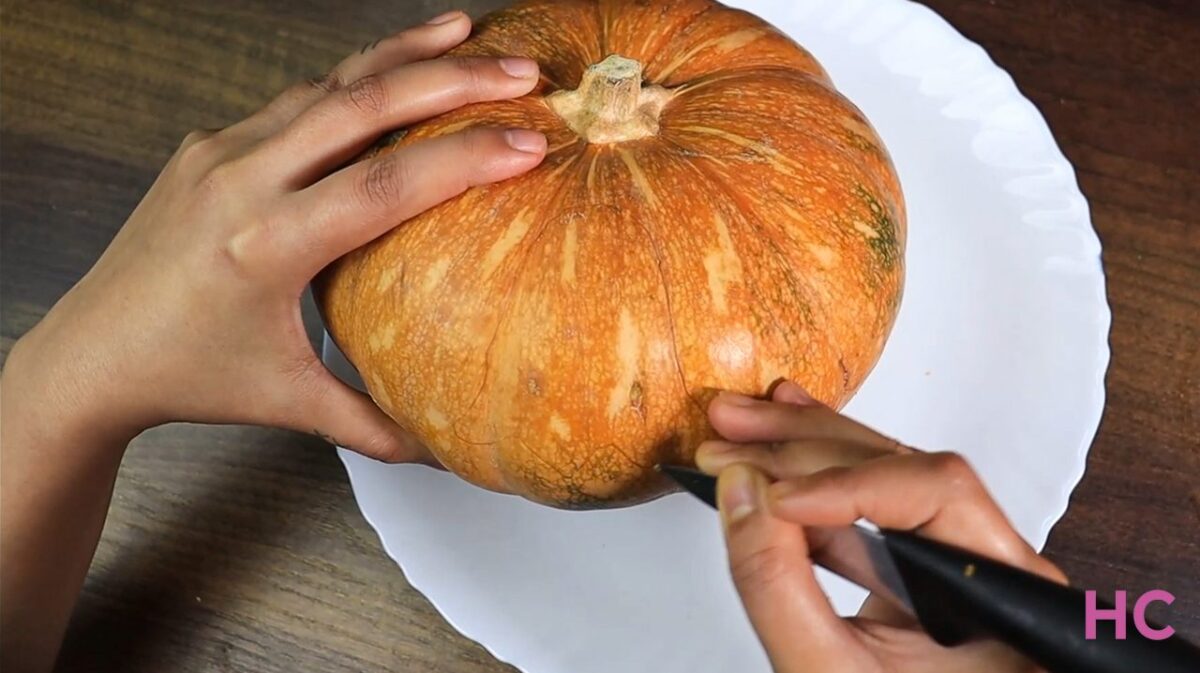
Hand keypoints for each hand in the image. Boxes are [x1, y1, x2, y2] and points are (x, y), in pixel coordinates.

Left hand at [0, 12, 546, 670]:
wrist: (92, 349)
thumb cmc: (188, 374)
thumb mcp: (287, 400)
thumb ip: (369, 421)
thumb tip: (441, 448)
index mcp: (264, 245)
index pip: (381, 187)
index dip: (461, 160)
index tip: (527, 143)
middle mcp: (239, 181)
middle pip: (360, 106)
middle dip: (451, 79)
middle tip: (523, 71)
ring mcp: (221, 151)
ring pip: (328, 85)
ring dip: (405, 58)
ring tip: (471, 37)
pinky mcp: (212, 143)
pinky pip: (298, 98)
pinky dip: (357, 76)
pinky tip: (398, 65)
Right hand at [698, 381, 1066, 672]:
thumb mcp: (824, 672)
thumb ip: (778, 584)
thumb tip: (742, 492)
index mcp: (998, 596)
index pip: (933, 491)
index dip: (843, 483)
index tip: (768, 497)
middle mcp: (987, 566)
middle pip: (900, 468)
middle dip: (802, 450)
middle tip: (729, 437)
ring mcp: (951, 563)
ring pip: (878, 474)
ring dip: (798, 449)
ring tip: (736, 429)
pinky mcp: (912, 567)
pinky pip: (863, 505)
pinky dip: (809, 480)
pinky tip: (776, 451)